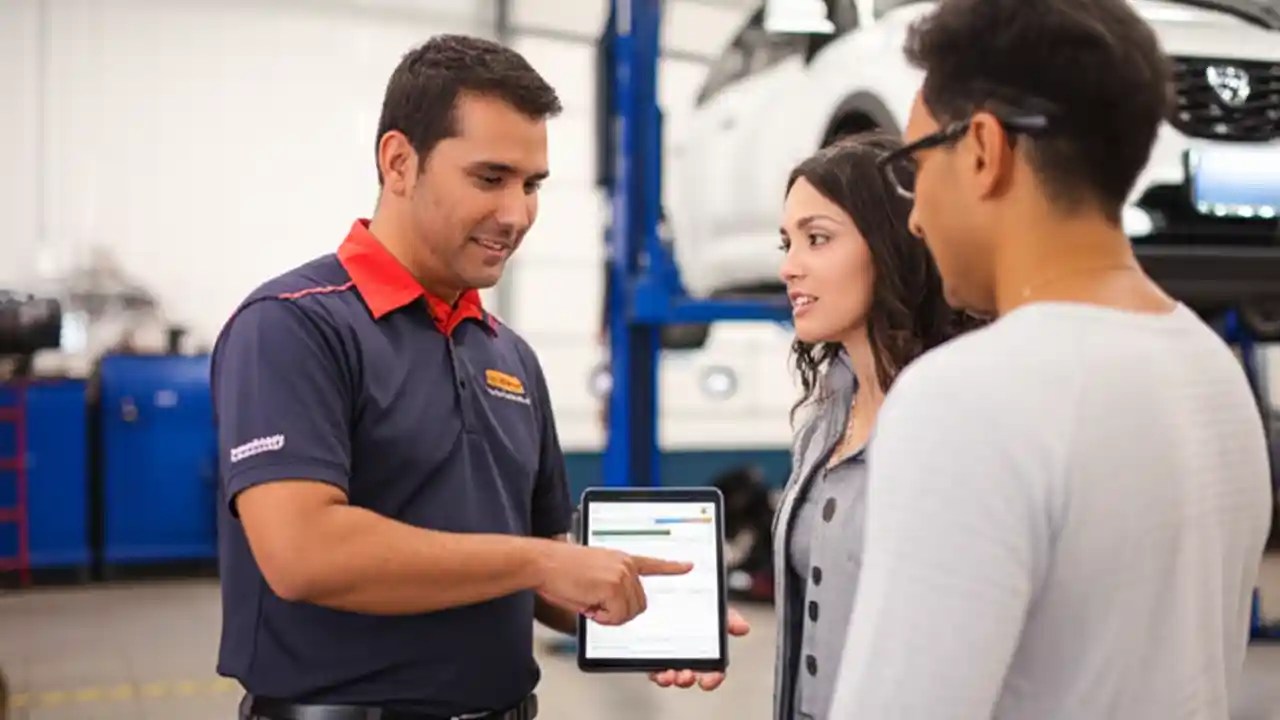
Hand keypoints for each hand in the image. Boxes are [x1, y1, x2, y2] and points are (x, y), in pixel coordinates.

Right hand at [534, 540, 691, 625]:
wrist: (544, 562)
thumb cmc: (560, 569)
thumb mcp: (592, 573)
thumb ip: (610, 585)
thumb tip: (616, 606)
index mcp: (621, 559)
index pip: (652, 563)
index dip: (671, 567)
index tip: (688, 566)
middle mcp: (625, 565)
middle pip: (639, 604)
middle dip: (619, 612)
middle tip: (595, 605)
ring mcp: (621, 576)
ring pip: (629, 613)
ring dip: (609, 615)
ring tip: (589, 601)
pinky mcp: (613, 587)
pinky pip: (617, 617)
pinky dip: (602, 618)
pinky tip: (587, 604)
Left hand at [648, 607, 750, 690]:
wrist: (670, 594)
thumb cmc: (696, 608)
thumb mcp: (714, 611)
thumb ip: (729, 618)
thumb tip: (744, 627)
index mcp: (706, 652)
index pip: (713, 671)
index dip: (713, 679)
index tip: (708, 680)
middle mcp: (687, 659)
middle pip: (690, 677)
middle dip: (688, 680)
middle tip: (686, 676)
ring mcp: (669, 657)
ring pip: (670, 675)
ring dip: (670, 678)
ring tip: (670, 673)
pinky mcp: (652, 654)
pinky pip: (652, 667)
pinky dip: (655, 671)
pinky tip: (656, 668)